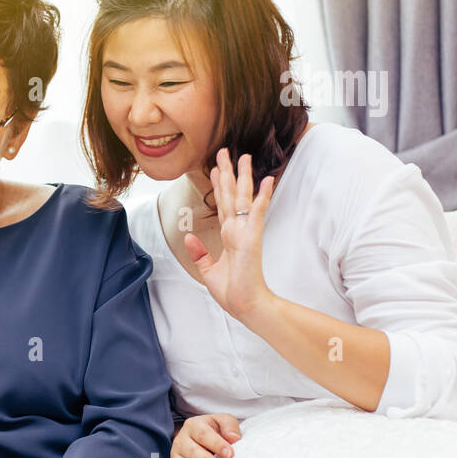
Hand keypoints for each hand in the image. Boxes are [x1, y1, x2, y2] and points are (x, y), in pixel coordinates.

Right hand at [170, 413, 240, 457]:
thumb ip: (229, 425)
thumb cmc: (213, 431)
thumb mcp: (222, 422)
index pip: (204, 434)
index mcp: (194, 426)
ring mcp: (177, 454)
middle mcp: (182, 439)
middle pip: (192, 451)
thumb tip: (233, 437)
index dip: (216, 444)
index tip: (229, 454)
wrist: (197, 436)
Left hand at [184, 149, 275, 321]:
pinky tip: (267, 180)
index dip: (219, 185)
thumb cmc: (232, 292)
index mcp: (228, 236)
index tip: (216, 168)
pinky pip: (258, 212)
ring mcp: (246, 232)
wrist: (245, 306)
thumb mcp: (208, 270)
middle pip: (231, 195)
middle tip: (225, 152)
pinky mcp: (253, 238)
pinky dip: (262, 196)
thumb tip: (188, 237)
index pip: (222, 204)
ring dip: (244, 177)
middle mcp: (237, 230)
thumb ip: (199, 253)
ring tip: (244, 156)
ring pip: (243, 198)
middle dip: (228, 173)